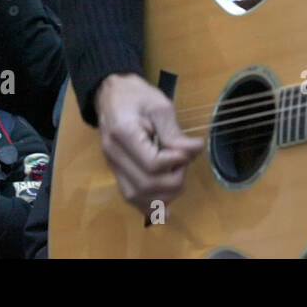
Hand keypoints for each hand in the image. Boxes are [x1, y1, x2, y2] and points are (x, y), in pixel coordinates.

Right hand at [95, 73, 202, 215]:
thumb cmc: (137, 95)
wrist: (112, 94)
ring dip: (164, 195)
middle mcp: (114, 155)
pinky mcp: (116, 171)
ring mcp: (112, 165)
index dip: (175, 163)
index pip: (152, 163)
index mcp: (123, 133)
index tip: (188, 150)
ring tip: (178, 177)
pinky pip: (129, 196)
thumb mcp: (159, 105)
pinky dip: (148, 206)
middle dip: (173, 180)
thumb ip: (175, 132)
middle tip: (184, 162)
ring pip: (136, 195)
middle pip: (145, 184)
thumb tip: (194, 151)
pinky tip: (164, 212)